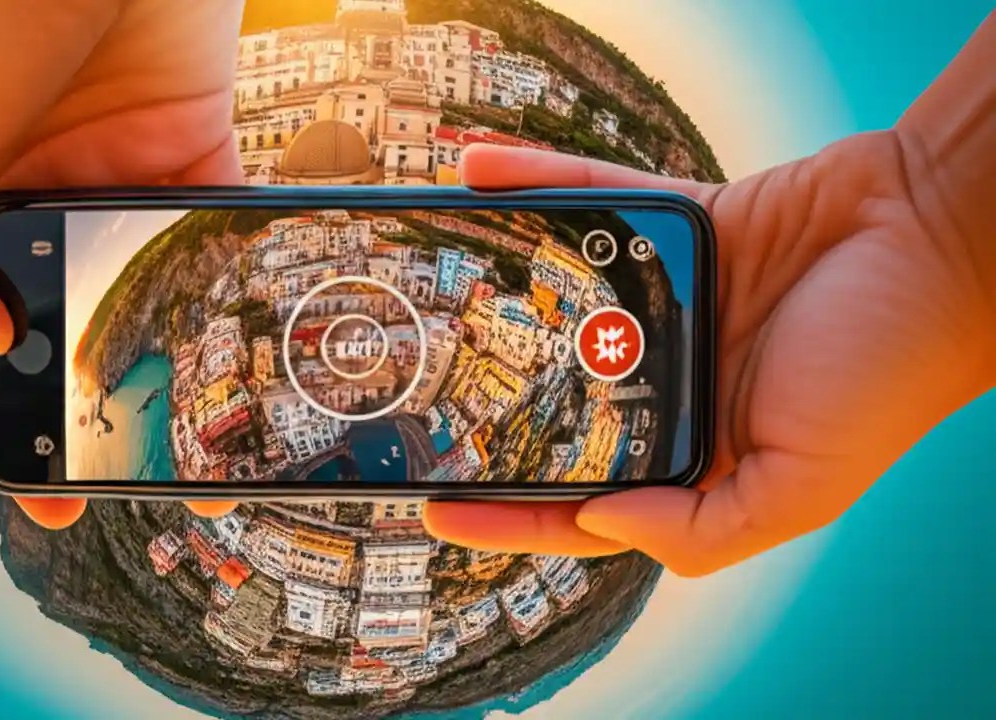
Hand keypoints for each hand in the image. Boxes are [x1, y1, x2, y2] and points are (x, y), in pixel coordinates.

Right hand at [0, 0, 245, 528]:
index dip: (17, 427)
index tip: (48, 502)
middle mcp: (46, 208)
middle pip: (88, 331)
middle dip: (115, 409)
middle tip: (153, 480)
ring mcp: (125, 186)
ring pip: (162, 295)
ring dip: (189, 361)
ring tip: (221, 433)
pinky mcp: (198, 153)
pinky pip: (225, 231)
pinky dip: (243, 279)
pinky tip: (263, 339)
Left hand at [423, 134, 995, 575]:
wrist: (941, 241)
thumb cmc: (888, 373)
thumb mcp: (802, 487)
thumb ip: (701, 530)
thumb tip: (596, 522)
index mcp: (698, 454)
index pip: (583, 495)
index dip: (511, 511)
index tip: (437, 509)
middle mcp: (672, 381)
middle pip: (555, 396)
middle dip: (485, 398)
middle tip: (406, 397)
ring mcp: (668, 303)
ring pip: (560, 296)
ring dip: (492, 279)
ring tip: (421, 276)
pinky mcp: (677, 227)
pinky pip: (594, 203)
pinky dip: (539, 183)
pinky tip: (479, 173)